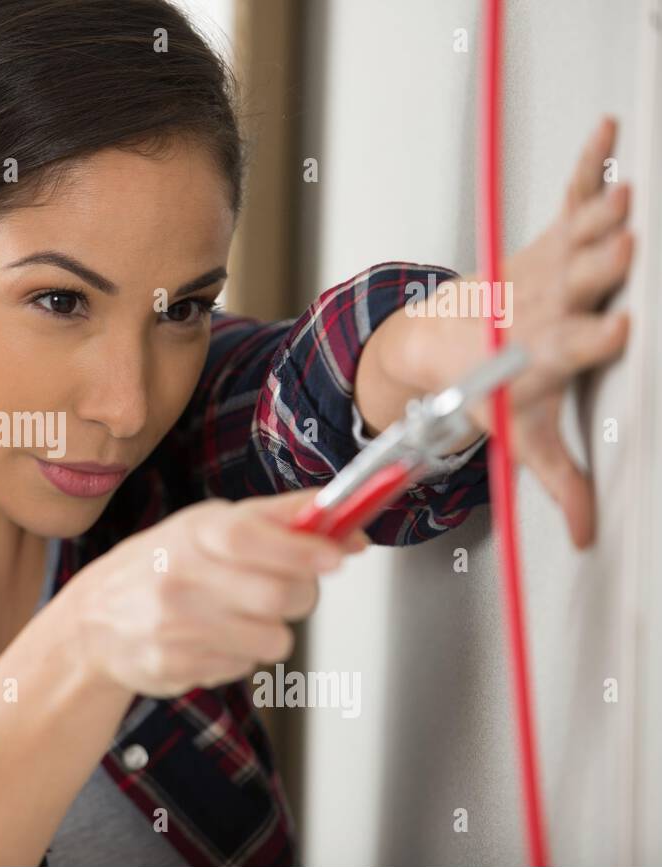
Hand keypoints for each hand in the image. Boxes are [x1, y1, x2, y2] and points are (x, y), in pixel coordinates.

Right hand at [63, 489, 366, 698]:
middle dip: (302, 596)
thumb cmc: (163, 565)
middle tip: (290, 589)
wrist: (92, 622)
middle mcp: (179, 577)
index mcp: (191, 534)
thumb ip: (281, 520)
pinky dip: (238, 656)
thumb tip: (351, 529)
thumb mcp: (210, 526)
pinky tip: (210, 640)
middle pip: (276, 596)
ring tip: (239, 617)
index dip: (301, 548)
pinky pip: (242, 668)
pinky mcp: (174, 666)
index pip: (250, 536)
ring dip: (270, 631)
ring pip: (271, 640)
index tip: (337, 556)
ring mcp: (174, 626)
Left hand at [412, 116, 633, 548]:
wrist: (436, 342)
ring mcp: (544, 268)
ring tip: (628, 192)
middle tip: (630, 251)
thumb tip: (589, 537)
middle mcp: (544, 307)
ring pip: (578, 236)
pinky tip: (606, 128)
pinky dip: (587, 159)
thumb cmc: (482, 386)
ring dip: (603, 214)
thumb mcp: (519, 435)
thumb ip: (558, 480)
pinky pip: (569, 195)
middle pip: (580, 285)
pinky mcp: (545, 240)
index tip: (621, 329)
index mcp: (542, 354)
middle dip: (605, 268)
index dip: (596, 338)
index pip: (574, 347)